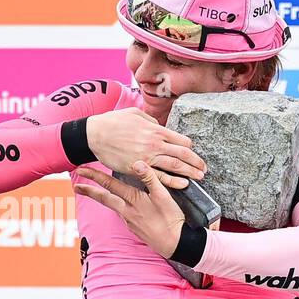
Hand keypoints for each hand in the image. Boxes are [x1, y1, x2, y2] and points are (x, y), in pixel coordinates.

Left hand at [73, 162, 184, 258]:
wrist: (175, 244)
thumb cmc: (171, 219)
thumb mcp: (163, 196)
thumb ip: (150, 178)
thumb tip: (137, 163)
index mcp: (133, 200)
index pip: (110, 185)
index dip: (95, 176)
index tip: (80, 170)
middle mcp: (127, 211)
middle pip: (105, 199)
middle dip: (90, 192)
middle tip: (77, 187)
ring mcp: (130, 222)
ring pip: (115, 207)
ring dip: (107, 199)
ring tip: (101, 193)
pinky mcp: (135, 229)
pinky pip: (125, 215)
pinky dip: (121, 208)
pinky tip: (126, 207)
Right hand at [84, 108, 206, 189]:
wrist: (94, 135)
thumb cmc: (112, 122)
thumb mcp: (134, 113)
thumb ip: (151, 120)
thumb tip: (160, 125)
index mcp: (156, 130)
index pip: (182, 140)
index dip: (189, 147)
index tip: (192, 152)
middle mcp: (156, 144)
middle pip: (183, 154)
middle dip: (196, 162)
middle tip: (204, 168)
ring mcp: (148, 157)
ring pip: (176, 166)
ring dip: (190, 172)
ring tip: (200, 177)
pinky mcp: (139, 169)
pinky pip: (160, 177)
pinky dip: (174, 181)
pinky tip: (183, 184)